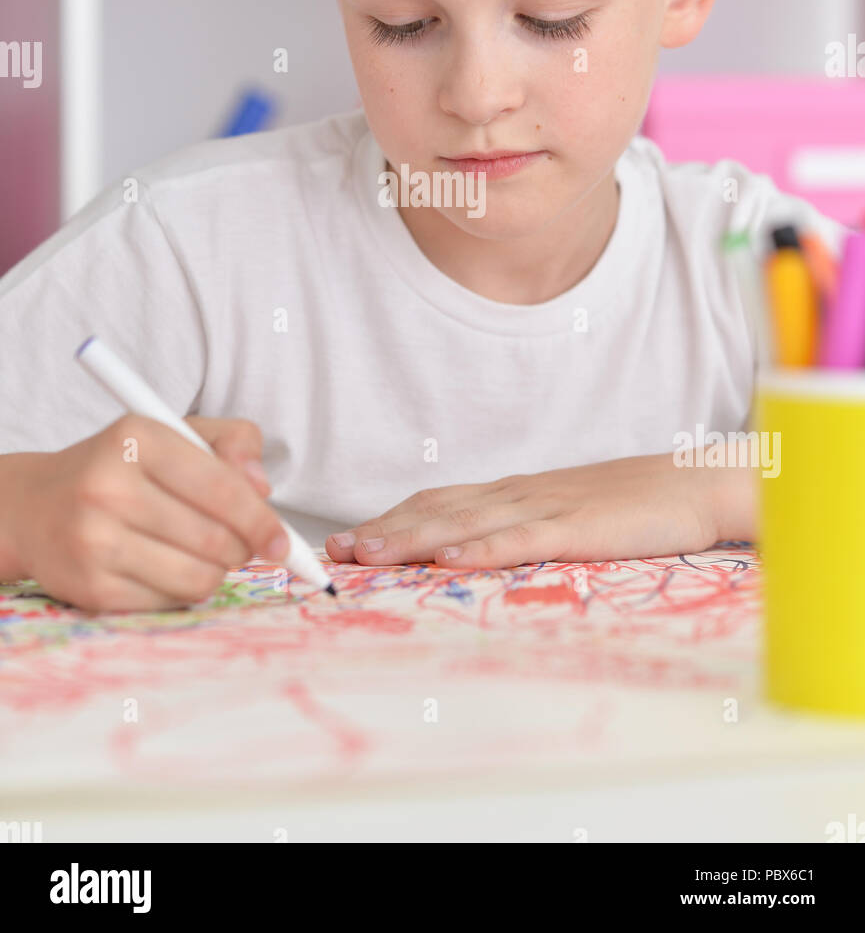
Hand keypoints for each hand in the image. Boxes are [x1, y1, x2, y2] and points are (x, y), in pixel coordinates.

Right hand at [0, 415, 290, 611]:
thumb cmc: (121, 466)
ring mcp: (95, 540)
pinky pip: (169, 602)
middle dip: (242, 548)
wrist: (34, 507)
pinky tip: (166, 567)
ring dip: (216, 572)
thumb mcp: (174, 432)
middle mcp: (109, 487)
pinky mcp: (89, 587)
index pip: (222, 487)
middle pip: (216, 539)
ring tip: (203, 554)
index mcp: (138, 438)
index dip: (262, 520)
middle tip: (240, 544)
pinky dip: (182, 589)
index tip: (281, 540)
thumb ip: (232, 443)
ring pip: (198, 577)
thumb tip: (263, 488)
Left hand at [325, 456, 723, 568]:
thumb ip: (522, 528)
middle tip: (334, 551)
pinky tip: (448, 559)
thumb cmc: (631, 507)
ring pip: (466, 522)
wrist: (692, 484)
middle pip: (438, 509)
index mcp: (514, 492)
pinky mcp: (576, 526)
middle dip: (383, 530)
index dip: (391, 519)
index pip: (438, 502)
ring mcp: (545, 507)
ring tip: (368, 553)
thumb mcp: (565, 514)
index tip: (347, 540)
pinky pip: (519, 538)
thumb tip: (475, 553)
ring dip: (412, 538)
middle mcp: (518, 493)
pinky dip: (480, 548)